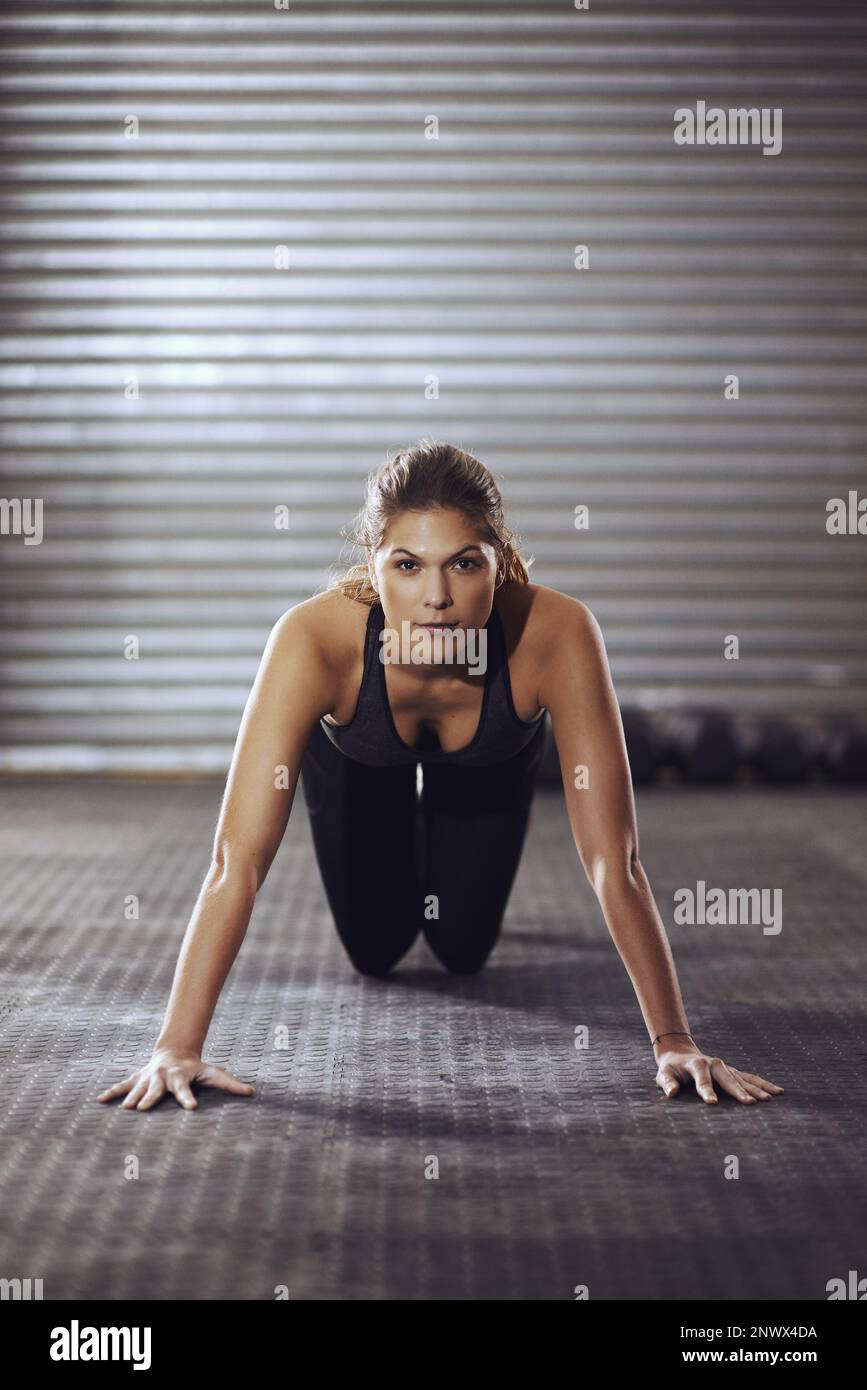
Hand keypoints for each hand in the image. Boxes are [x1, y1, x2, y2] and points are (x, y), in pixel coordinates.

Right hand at [96, 1048, 254, 1110]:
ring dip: (130, 1097)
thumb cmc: (197, 1068)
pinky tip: (99, 1101)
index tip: (191, 1107)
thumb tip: (252, 1093)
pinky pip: (122, 1085)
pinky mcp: (137, 1078)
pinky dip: (111, 1092)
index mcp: (181, 1078)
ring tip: (124, 1108)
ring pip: (137, 1088)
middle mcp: (162, 1077)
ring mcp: (148, 1077)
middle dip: (149, 1098)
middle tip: (142, 1109)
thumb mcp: (214, 1074)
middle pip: (156, 1089)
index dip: (187, 1099)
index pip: (184, 1090)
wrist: (176, 1051)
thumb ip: (231, 1084)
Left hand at [654, 1038, 783, 1104]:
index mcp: (697, 1065)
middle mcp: (715, 1064)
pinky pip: (750, 1078)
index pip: (702, 1080)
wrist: (680, 1053)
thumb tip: (672, 1092)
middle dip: (739, 1091)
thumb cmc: (671, 1069)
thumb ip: (667, 1083)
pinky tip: (777, 1091)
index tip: (712, 1103)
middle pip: (728, 1079)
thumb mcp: (664, 1074)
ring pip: (743, 1079)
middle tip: (750, 1103)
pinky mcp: (733, 1072)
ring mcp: (726, 1068)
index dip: (706, 1091)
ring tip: (770, 1099)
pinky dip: (763, 1084)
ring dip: (756, 1088)